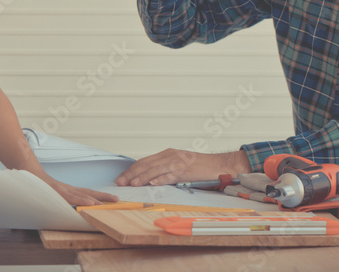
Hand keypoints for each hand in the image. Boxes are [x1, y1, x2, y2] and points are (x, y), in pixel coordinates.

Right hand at [42, 175, 118, 206]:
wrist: (25, 171)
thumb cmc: (36, 184)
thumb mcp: (47, 193)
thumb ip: (55, 198)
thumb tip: (63, 205)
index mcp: (66, 190)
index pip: (85, 192)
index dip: (98, 196)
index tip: (111, 199)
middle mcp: (67, 189)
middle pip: (88, 192)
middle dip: (103, 197)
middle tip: (117, 200)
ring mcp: (62, 190)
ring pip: (82, 195)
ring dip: (96, 200)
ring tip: (108, 204)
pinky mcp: (57, 191)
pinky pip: (72, 197)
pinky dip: (82, 200)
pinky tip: (91, 203)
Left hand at [114, 149, 250, 186]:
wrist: (218, 164)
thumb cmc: (198, 166)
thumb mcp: (178, 164)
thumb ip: (164, 169)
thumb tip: (149, 178)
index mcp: (167, 154)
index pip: (144, 161)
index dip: (131, 169)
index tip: (121, 178)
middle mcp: (170, 156)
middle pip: (147, 164)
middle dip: (132, 173)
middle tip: (120, 182)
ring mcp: (178, 163)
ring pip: (156, 169)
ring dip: (143, 177)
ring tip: (132, 184)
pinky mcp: (186, 171)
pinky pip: (171, 175)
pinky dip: (161, 179)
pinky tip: (153, 184)